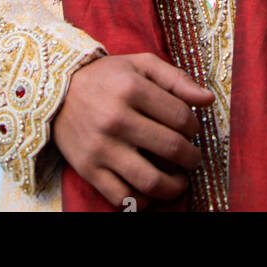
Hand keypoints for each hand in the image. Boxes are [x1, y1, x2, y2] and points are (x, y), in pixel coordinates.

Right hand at [51, 51, 214, 209]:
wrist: (58, 91)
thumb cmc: (107, 76)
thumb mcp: (141, 64)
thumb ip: (177, 79)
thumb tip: (208, 100)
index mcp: (132, 89)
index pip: (180, 116)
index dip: (194, 126)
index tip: (191, 129)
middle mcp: (117, 119)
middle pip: (170, 148)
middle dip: (191, 157)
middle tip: (192, 158)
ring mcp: (102, 147)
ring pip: (149, 180)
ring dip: (174, 187)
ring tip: (179, 182)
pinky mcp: (88, 169)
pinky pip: (121, 197)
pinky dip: (142, 202)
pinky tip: (152, 194)